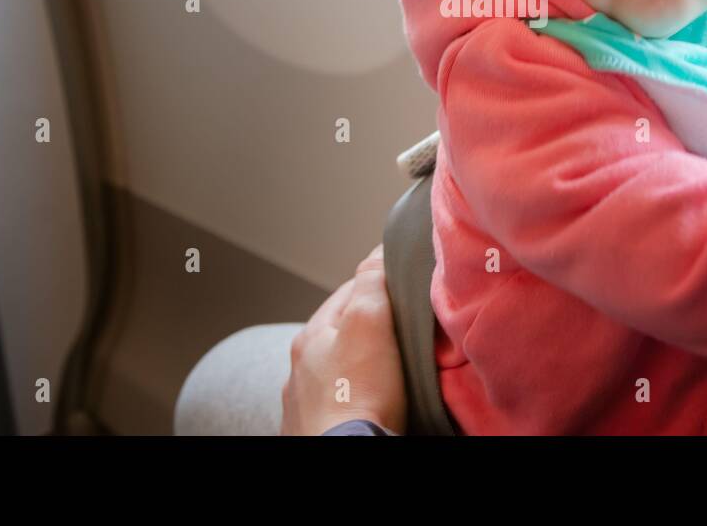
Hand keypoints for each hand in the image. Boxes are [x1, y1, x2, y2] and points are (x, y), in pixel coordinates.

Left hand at [280, 244, 407, 434]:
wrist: (347, 454)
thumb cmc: (357, 394)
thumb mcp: (370, 322)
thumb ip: (371, 282)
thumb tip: (377, 252)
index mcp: (310, 334)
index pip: (350, 291)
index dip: (381, 285)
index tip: (406, 290)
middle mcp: (300, 367)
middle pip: (344, 333)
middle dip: (372, 329)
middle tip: (404, 333)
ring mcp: (305, 402)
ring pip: (340, 370)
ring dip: (362, 367)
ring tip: (391, 372)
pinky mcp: (315, 431)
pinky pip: (340, 403)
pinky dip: (356, 398)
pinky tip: (372, 404)